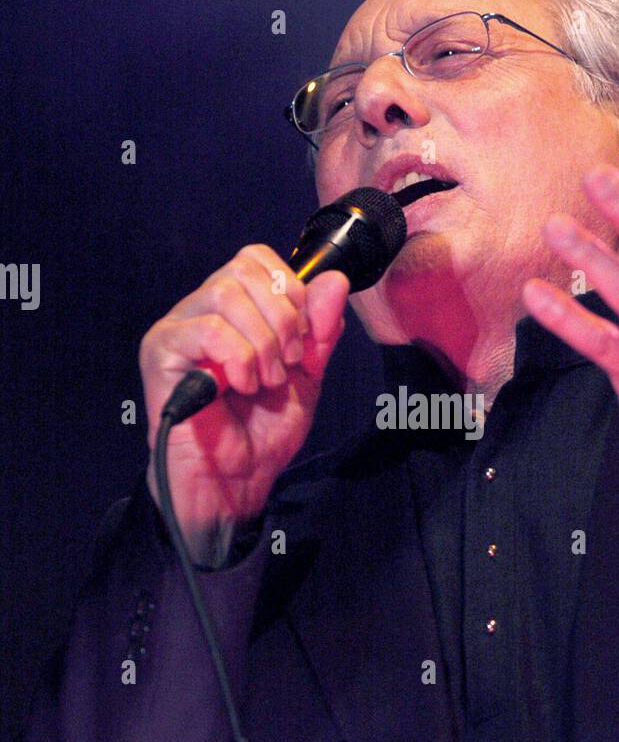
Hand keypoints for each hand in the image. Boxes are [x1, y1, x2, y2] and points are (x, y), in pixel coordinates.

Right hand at [140, 244, 348, 563]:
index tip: (302, 340)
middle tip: (285, 365)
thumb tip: (335, 281)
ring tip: (263, 381)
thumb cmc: (262, 433)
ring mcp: (177, 329)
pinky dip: (237, 358)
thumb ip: (319, 330)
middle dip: (282, 317)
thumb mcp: (306, 376)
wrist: (237, 481)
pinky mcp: (161, 353)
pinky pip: (207, 329)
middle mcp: (200, 311)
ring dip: (261, 342)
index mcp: (232, 311)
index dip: (290, 291)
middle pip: (243, 268)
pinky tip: (240, 387)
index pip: (256, 259)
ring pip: (225, 294)